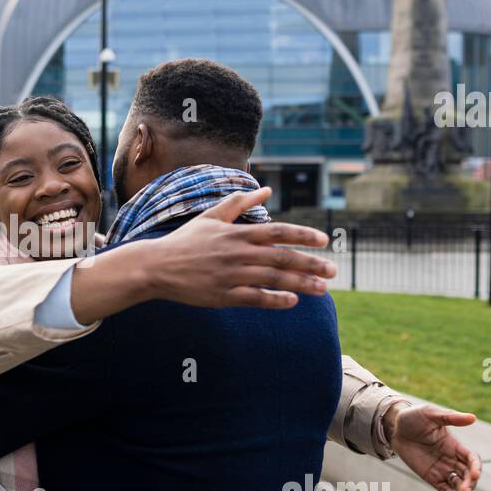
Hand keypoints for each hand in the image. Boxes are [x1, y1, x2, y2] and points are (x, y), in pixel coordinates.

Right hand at [147, 188, 337, 309]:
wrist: (157, 266)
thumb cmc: (185, 241)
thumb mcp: (211, 217)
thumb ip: (239, 203)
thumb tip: (264, 190)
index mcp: (236, 233)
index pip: (277, 232)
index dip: (303, 236)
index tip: (324, 240)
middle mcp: (237, 253)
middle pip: (282, 257)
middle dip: (311, 263)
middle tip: (333, 270)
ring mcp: (231, 275)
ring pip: (273, 279)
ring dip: (301, 283)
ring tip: (322, 289)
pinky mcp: (223, 295)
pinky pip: (255, 298)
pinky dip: (275, 299)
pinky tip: (293, 301)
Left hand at [386, 403, 480, 490]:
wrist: (395, 427)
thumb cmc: (415, 416)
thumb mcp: (431, 414)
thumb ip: (451, 417)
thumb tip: (473, 418)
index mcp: (456, 445)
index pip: (472, 459)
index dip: (476, 467)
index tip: (475, 474)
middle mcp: (452, 459)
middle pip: (468, 475)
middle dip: (471, 484)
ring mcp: (442, 469)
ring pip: (459, 484)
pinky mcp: (431, 477)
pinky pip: (443, 489)